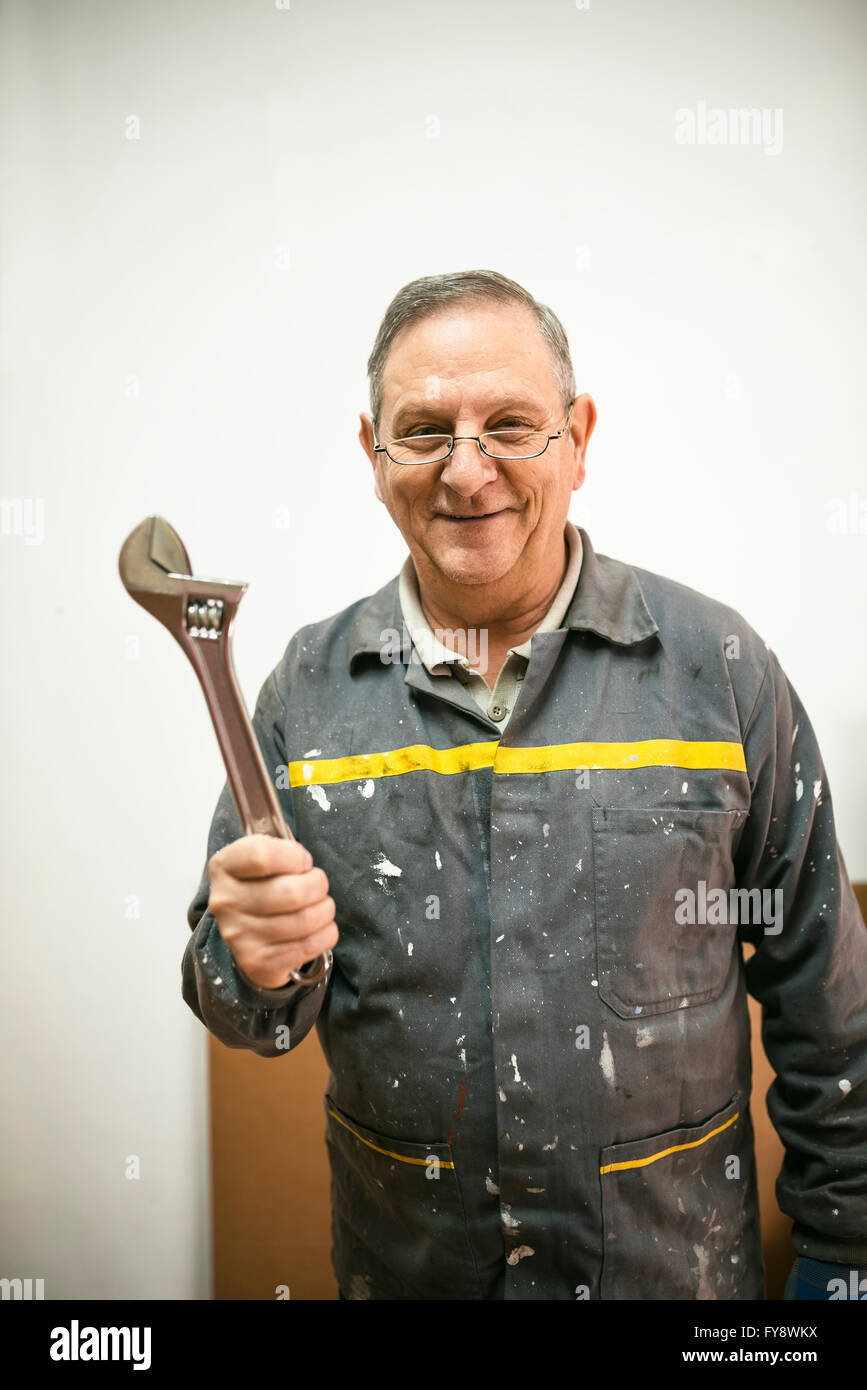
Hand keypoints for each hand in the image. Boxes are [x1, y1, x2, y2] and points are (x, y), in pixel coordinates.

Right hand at [207, 834, 338, 987]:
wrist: (249, 935)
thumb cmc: (263, 887)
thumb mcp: (261, 858)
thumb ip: (278, 848)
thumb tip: (303, 855)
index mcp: (224, 866)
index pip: (263, 855)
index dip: (295, 856)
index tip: (303, 862)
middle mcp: (226, 901)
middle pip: (292, 892)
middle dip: (318, 885)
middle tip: (317, 885)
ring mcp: (239, 935)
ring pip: (305, 919)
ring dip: (325, 910)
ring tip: (320, 906)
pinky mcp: (257, 962)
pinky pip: (310, 945)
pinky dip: (326, 933)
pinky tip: (319, 928)